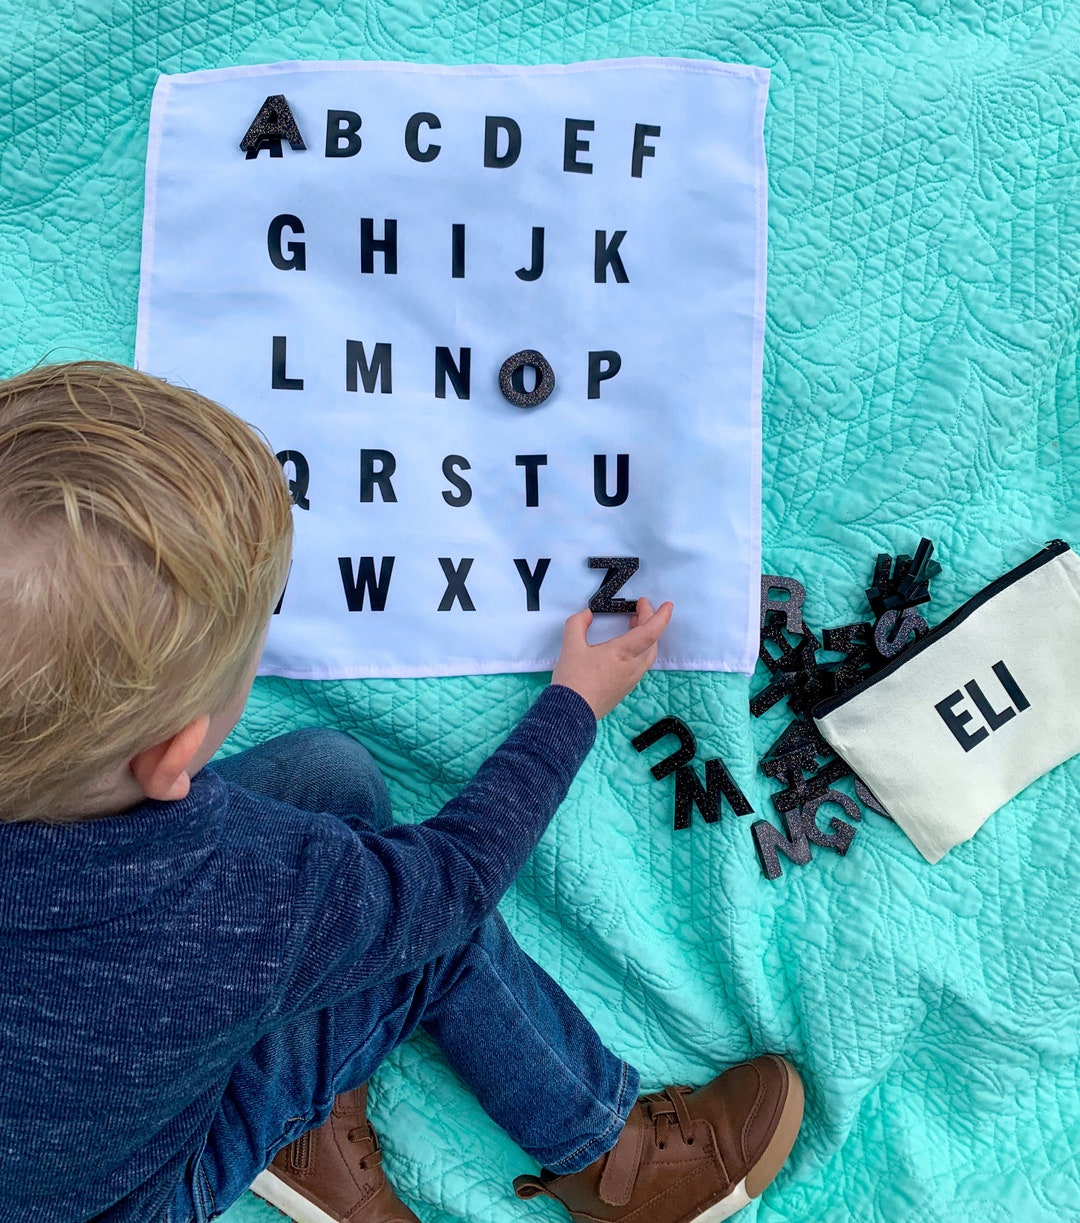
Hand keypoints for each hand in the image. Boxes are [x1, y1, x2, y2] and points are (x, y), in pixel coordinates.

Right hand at [551, 598, 673, 718]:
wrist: (571, 713)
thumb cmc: (574, 679)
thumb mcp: (570, 646)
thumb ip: (577, 624)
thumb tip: (587, 615)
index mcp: (623, 653)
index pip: (651, 632)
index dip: (661, 616)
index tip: (668, 605)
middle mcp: (633, 666)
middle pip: (652, 641)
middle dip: (650, 621)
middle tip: (641, 608)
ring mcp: (631, 679)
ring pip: (648, 654)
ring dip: (646, 636)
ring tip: (634, 623)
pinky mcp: (626, 688)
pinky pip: (641, 665)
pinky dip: (640, 650)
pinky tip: (626, 647)